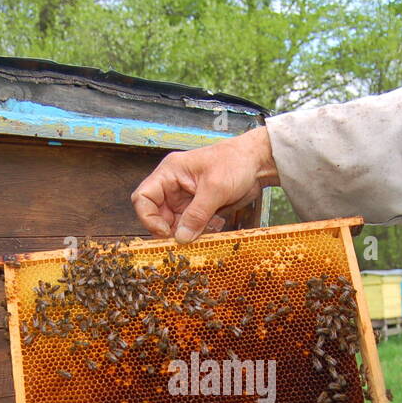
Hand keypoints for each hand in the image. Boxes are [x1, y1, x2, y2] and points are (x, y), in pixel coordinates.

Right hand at [130, 127, 279, 242]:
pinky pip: (191, 227)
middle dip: (170, 230)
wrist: (258, 163)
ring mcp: (185, 199)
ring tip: (208, 227)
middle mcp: (173, 187)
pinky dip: (200, 231)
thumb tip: (181, 238)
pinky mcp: (199, 209)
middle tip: (186, 239)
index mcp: (169, 173)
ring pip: (175, 225)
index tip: (164, 232)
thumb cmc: (235, 163)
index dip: (148, 217)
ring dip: (187, 233)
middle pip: (157, 215)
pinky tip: (216, 224)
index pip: (143, 198)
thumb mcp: (215, 188)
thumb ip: (197, 214)